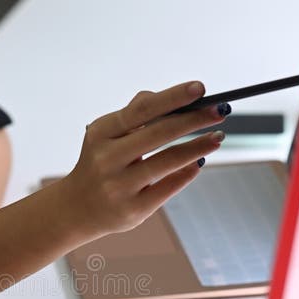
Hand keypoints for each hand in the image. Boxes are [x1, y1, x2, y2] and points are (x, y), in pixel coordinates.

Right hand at [60, 81, 225, 241]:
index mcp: (101, 133)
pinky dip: (187, 172)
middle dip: (194, 120)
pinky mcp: (133, 210)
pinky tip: (200, 161)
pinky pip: (168, 187)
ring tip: (217, 136)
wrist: (78, 207)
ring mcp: (120, 187)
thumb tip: (172, 99)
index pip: (142, 109)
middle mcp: (107, 159)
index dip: (173, 97)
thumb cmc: (100, 163)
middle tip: (220, 110)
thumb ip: (134, 115)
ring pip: (168, 161)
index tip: (201, 88)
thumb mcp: (106, 135)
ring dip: (198, 147)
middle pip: (159, 134)